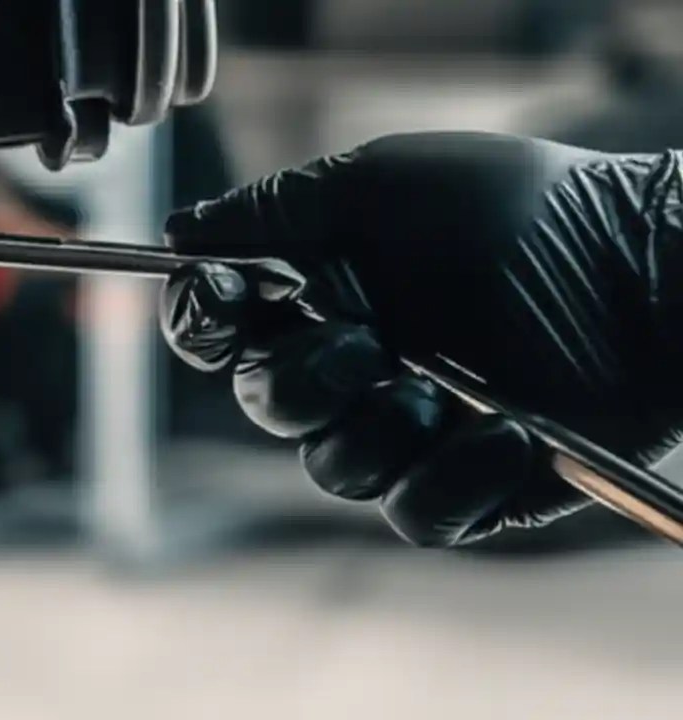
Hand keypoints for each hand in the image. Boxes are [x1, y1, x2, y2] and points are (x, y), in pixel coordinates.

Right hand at [160, 131, 682, 546]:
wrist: (647, 274)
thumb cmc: (523, 214)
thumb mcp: (387, 186)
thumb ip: (279, 210)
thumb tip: (185, 230)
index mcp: (321, 294)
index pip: (223, 326)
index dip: (204, 320)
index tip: (227, 295)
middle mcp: (351, 365)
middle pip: (263, 404)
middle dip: (300, 381)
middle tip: (368, 344)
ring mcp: (407, 430)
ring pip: (329, 468)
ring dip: (374, 430)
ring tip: (442, 390)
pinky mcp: (464, 485)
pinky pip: (412, 514)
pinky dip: (450, 481)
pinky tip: (507, 437)